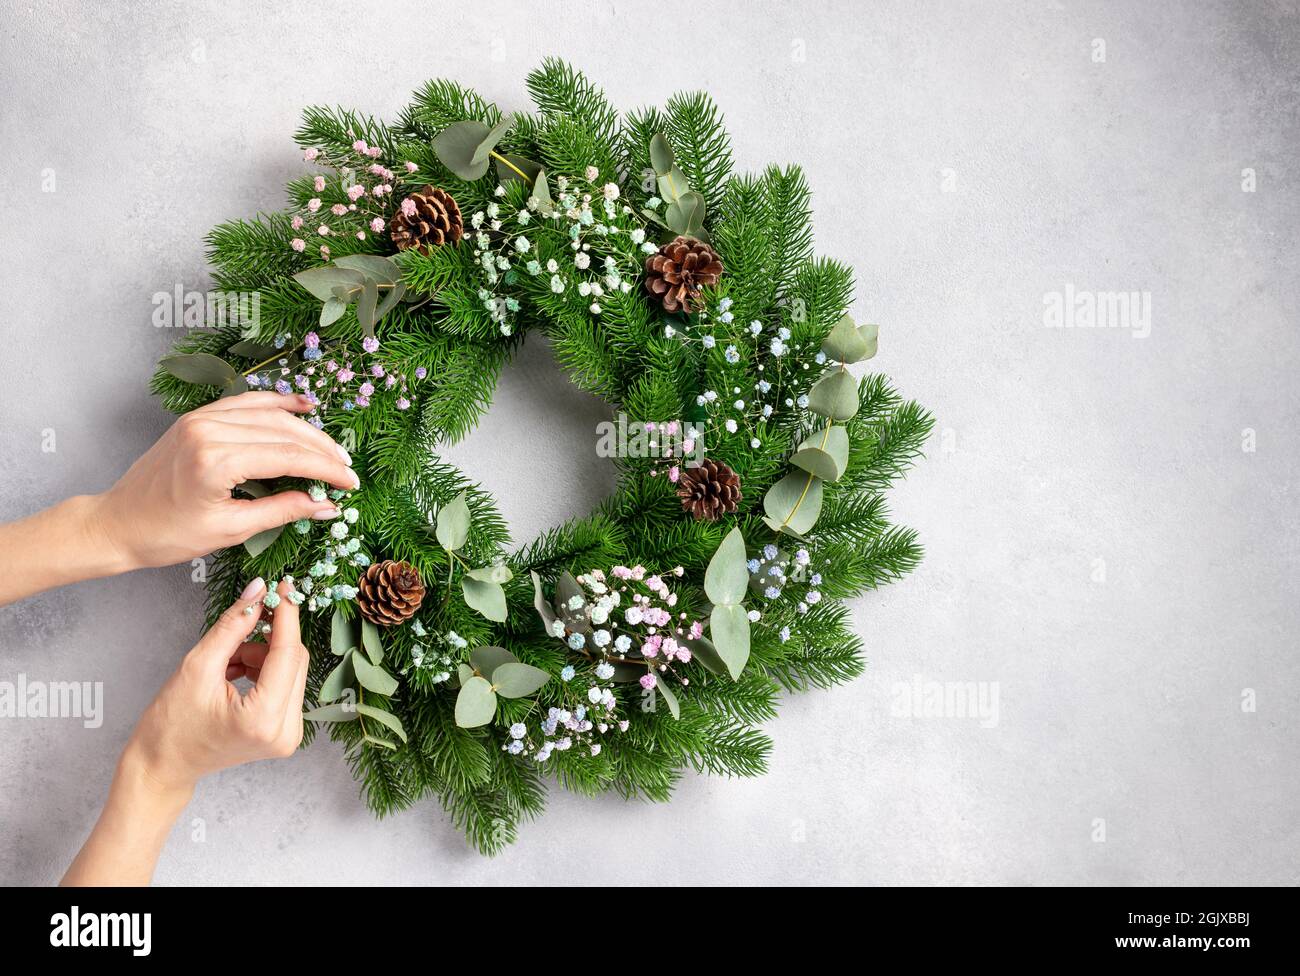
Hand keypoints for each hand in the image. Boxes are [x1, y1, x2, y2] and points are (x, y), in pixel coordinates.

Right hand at [62, 578, 309, 884]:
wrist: (163, 766)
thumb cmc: (171, 725)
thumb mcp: (198, 666)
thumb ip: (233, 625)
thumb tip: (258, 590)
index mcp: (263, 719)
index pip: (288, 653)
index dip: (285, 616)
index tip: (282, 587)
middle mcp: (285, 732)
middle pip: (295, 661)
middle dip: (270, 635)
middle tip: (247, 616)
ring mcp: (288, 736)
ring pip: (290, 671)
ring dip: (263, 654)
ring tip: (227, 659)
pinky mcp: (285, 734)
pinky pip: (285, 686)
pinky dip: (264, 670)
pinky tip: (236, 671)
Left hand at [92, 391, 358, 570]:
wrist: (118, 523)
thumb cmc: (168, 535)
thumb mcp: (230, 530)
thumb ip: (282, 511)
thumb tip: (326, 505)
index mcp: (215, 461)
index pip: (288, 457)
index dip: (325, 470)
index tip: (350, 484)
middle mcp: (209, 430)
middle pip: (283, 431)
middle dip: (321, 450)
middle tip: (346, 469)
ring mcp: (202, 419)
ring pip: (269, 414)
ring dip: (305, 429)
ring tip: (332, 447)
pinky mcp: (198, 417)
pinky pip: (246, 403)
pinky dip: (277, 404)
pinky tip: (301, 407)